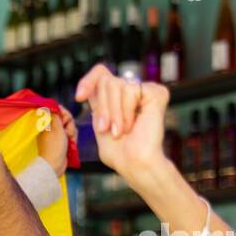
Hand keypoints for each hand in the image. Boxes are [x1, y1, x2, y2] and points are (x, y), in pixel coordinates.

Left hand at [36, 104, 76, 177]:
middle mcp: (52, 127)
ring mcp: (57, 134)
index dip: (66, 115)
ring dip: (72, 133)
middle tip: (66, 133)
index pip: (60, 110)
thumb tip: (55, 104)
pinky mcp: (62, 141)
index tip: (65, 121)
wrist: (54, 165)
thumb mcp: (56, 127)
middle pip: (67, 118)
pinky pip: (72, 135)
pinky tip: (71, 144)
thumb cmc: (54, 147)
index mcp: (47, 122)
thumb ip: (56, 114)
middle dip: (70, 126)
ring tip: (68, 141)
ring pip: (71, 127)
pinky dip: (73, 139)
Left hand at [74, 64, 167, 182]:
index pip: (100, 73)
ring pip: (116, 84)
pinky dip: (126, 111)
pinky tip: (132, 125)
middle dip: (102, 107)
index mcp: (117, 97)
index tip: (79, 98)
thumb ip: (96, 104)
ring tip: (119, 131)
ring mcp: (144, 90)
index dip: (88, 81)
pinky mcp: (155, 91)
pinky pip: (130, 89)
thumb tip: (86, 91)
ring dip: (113, 113)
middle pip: (106, 80)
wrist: (133, 163)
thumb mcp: (100, 124)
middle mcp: (131, 90)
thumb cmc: (118, 152)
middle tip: (106, 128)